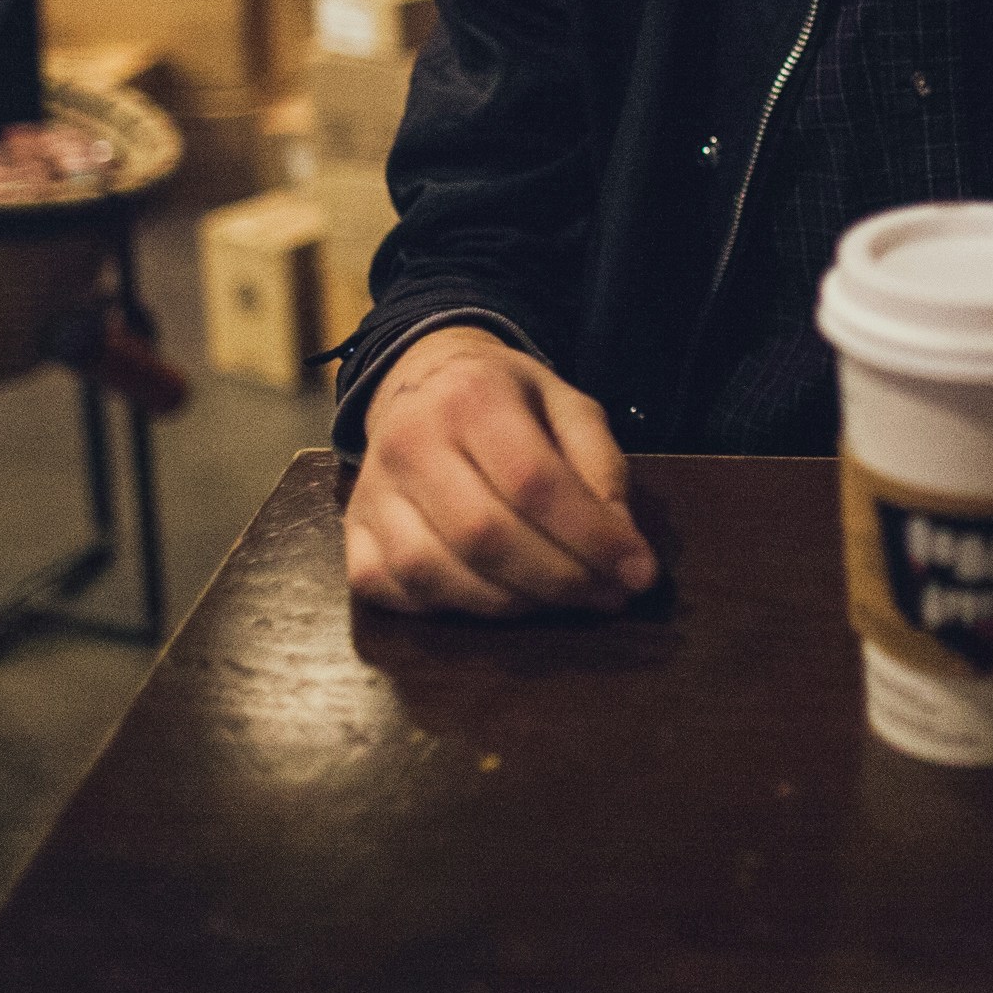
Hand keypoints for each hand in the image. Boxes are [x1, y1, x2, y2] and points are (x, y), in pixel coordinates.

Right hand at [344, 325, 658, 615]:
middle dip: (559, 580)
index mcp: (472, 397)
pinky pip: (395, 593)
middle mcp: (410, 442)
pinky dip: (451, 610)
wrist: (420, 382)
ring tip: (561, 602)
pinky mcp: (352, 534)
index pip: (534, 482)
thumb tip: (623, 548)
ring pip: (437, 574)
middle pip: (484, 535)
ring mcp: (371, 493)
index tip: (640, 574)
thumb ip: (601, 467)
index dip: (591, 538)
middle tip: (608, 597)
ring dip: (512, 605)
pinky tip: (498, 600)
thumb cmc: (506, 400)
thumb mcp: (569, 406)